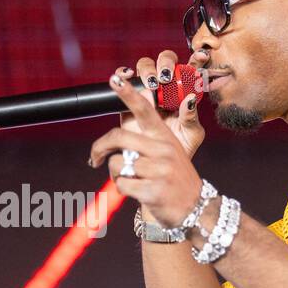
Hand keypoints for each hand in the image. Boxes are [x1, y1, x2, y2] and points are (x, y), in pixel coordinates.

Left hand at [88, 56, 205, 227]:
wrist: (194, 208)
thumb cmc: (173, 179)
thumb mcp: (167, 154)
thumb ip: (144, 143)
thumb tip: (113, 143)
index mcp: (164, 137)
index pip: (145, 110)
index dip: (128, 93)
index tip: (114, 79)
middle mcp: (163, 150)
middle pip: (119, 138)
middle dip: (99, 148)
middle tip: (94, 158)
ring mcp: (160, 170)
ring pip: (117, 164)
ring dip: (115, 174)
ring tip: (128, 179)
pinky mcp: (153, 190)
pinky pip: (122, 184)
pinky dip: (122, 189)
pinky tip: (135, 191)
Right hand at [117, 49, 207, 159]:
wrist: (157, 163)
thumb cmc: (179, 147)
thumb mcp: (191, 134)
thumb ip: (191, 117)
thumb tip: (190, 98)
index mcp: (185, 91)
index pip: (192, 68)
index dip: (197, 58)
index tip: (202, 56)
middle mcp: (166, 86)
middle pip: (166, 61)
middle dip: (166, 63)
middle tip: (166, 78)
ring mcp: (147, 90)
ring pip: (146, 66)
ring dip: (148, 70)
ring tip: (151, 85)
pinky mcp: (129, 97)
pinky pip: (125, 77)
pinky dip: (125, 73)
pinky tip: (129, 77)